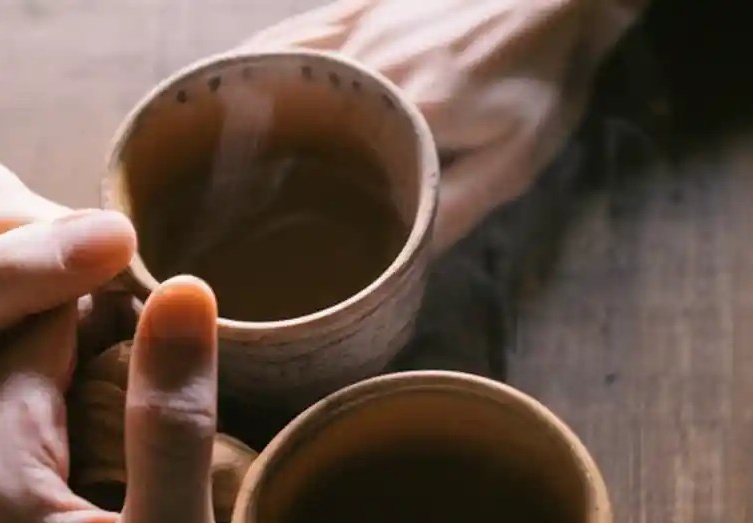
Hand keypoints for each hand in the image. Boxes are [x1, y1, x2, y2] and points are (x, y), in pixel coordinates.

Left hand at [0, 159, 135, 476]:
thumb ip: (14, 275)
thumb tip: (124, 234)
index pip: (90, 246)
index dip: (91, 315)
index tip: (57, 373)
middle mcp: (15, 208)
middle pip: (101, 275)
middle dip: (86, 336)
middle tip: (44, 392)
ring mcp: (29, 255)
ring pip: (103, 306)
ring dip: (87, 354)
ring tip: (46, 396)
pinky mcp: (38, 297)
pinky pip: (91, 329)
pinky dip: (80, 364)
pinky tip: (54, 394)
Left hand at [0, 277, 222, 522]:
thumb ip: (170, 421)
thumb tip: (185, 294)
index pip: (44, 308)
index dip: (119, 284)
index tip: (193, 294)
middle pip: (39, 333)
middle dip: (119, 319)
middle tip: (203, 338)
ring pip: (49, 370)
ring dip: (117, 361)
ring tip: (190, 377)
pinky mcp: (6, 501)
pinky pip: (53, 415)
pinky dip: (105, 403)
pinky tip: (155, 425)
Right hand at [245, 0, 644, 246]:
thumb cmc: (544, 83)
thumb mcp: (514, 163)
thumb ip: (455, 212)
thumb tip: (402, 266)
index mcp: (402, 109)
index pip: (314, 158)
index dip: (269, 194)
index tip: (236, 227)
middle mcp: (368, 64)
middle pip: (281, 114)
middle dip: (240, 157)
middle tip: (214, 201)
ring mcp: (361, 27)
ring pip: (277, 69)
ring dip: (240, 108)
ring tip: (208, 150)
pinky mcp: (361, 4)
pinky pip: (293, 31)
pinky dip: (259, 57)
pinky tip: (233, 78)